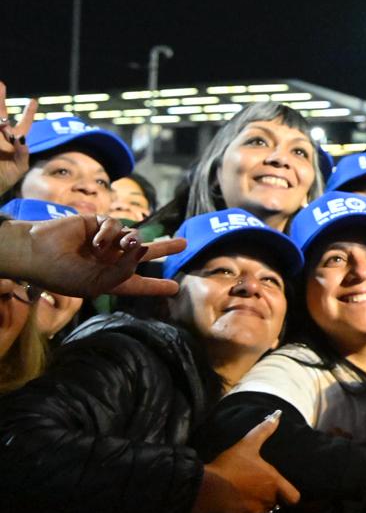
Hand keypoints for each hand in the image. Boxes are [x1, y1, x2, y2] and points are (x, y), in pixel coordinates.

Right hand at [0, 81, 37, 194]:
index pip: (23, 123)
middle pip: (0, 114)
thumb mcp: (19, 168)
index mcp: (14, 140)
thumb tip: (22, 140)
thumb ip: (22, 154)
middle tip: (0, 83)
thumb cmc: (7, 179)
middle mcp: (1, 136)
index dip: (28, 112)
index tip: (33, 100)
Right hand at [4, 214, 186, 296]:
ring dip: (134, 242)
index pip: (136, 284)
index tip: (173, 288)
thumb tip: (143, 250)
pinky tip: (97, 242)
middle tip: (183, 243)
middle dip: (163, 247)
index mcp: (108, 280)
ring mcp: (104, 241)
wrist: (36, 253)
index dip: (155, 286)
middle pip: (143, 253)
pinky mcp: (97, 224)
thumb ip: (124, 271)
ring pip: (134, 237)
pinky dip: (110, 233)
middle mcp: (109, 260)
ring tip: (125, 245)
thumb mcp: (96, 283)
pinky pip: (116, 226)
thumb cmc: (63, 274)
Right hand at [193, 411, 301, 512]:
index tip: (282, 489)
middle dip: (272, 498)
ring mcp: (255, 512)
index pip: (294, 497)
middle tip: (261, 489)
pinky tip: (238, 503)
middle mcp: (268, 500)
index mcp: (273, 482)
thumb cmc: (230, 465)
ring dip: (260, 506)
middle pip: (278, 504)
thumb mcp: (247, 444)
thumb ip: (263, 431)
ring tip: (249, 496)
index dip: (290, 494)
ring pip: (265, 512)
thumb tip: (278, 415)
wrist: (206, 487)